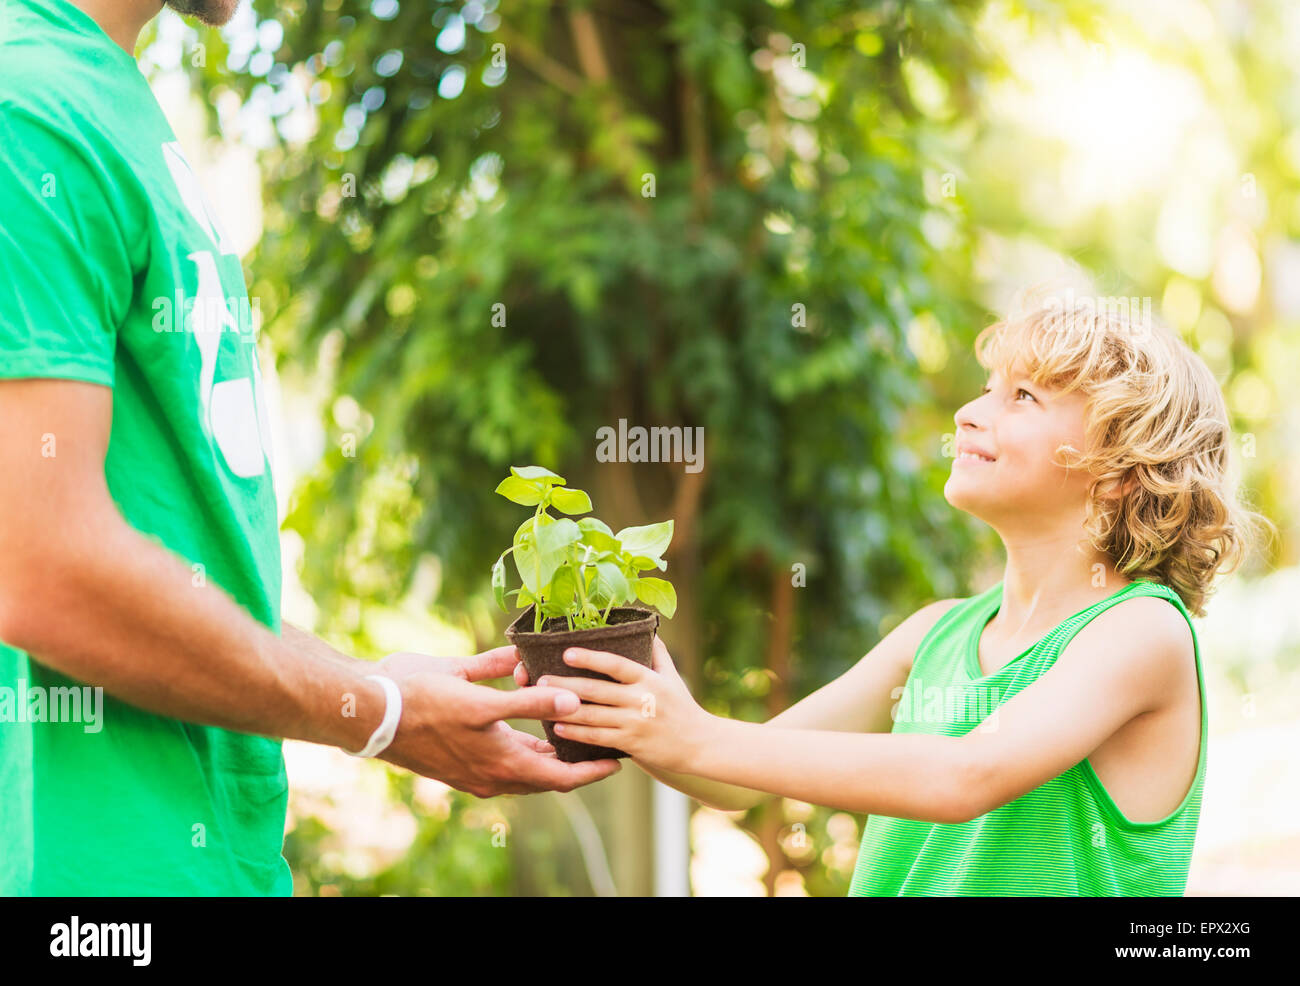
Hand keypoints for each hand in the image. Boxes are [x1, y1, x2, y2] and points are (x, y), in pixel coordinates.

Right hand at [376, 644, 621, 796]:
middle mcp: (488, 775)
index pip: (560, 778)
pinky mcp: (457, 761)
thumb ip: (527, 701)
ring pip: (522, 767)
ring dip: (546, 752)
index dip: (591, 771)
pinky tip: (530, 726)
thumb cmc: (420, 699)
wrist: (368, 712)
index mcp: (499, 764)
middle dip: (572, 759)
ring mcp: (471, 771)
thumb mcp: (478, 696)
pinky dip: (522, 746)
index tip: (617, 762)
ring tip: (572, 733)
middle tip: (599, 741)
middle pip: (544, 775)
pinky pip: (502, 760)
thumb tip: (571, 702)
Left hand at [525, 636, 710, 772]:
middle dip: (567, 684)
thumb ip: (658, 654)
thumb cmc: (683, 707)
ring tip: (542, 703)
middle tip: (541, 678)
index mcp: (648, 679)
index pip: (616, 664)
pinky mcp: (632, 744)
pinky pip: (599, 738)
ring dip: (565, 710)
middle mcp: (640, 699)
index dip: (591, 658)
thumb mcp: (673, 677)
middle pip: (597, 690)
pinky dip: (577, 734)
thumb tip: (648, 629)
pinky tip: (559, 728)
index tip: (566, 652)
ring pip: (593, 716)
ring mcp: (635, 723)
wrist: (700, 744)